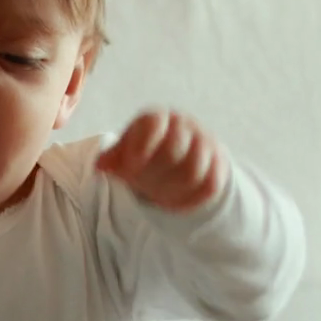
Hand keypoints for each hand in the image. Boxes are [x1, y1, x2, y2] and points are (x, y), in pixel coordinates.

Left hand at [95, 109, 228, 212]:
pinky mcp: (219, 163)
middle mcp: (183, 125)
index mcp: (156, 118)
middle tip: (142, 187)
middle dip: (153, 176)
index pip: (152, 125)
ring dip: (172, 190)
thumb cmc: (144, 153)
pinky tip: (175, 202)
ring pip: (193, 171)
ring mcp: (204, 143)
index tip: (129, 170)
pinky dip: (190, 199)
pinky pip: (209, 185)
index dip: (139, 149)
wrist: (181, 156)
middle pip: (173, 152)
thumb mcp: (124, 154)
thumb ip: (111, 159)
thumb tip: (101, 166)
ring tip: (158, 197)